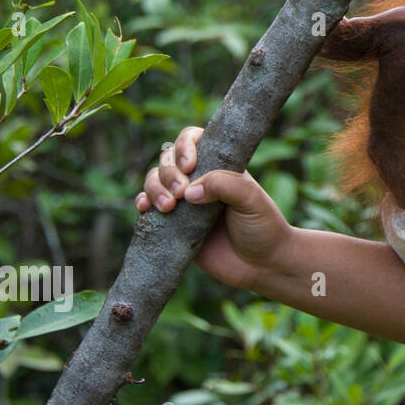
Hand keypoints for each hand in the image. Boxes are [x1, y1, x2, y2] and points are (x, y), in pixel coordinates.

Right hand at [135, 126, 291, 289]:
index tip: (190, 167)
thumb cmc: (263, 227)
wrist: (262, 265)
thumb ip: (224, 185)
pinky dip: (142, 202)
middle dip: (168, 172)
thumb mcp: (251, 200)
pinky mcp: (173, 225)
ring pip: (154, 181)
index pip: (193, 139)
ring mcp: (185, 202)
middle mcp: (199, 180)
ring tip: (168, 207)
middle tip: (181, 194)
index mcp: (220, 166)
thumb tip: (189, 192)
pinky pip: (148, 208)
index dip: (184, 146)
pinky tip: (144, 208)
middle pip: (168, 159)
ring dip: (154, 188)